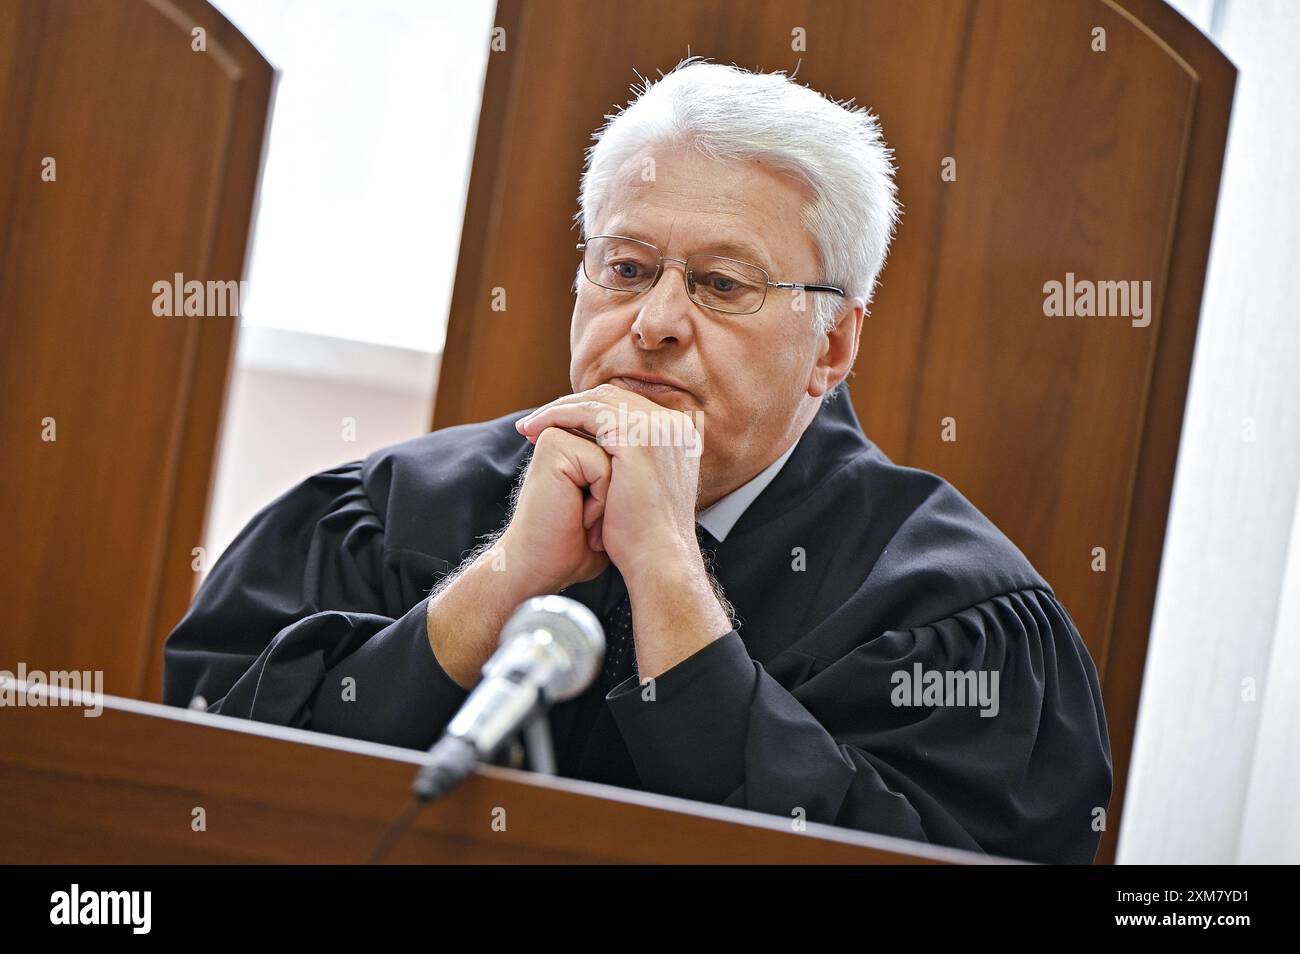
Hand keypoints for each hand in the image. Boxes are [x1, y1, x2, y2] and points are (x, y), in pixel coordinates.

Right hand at [499, 425, 612, 592]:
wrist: (540, 569)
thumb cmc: (574, 548)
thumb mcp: (610, 511)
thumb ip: (626, 481)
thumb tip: (660, 465)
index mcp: (575, 449)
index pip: (625, 458)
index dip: (619, 496)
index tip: (586, 520)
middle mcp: (565, 439)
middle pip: (622, 455)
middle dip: (613, 497)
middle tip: (582, 523)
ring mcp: (558, 440)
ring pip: (615, 460)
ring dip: (607, 500)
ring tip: (582, 521)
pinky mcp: (554, 447)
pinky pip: (603, 468)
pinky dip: (599, 501)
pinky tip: (578, 517)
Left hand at [514, 383, 701, 586]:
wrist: (658, 559)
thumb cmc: (647, 536)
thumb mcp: (646, 489)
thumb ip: (637, 464)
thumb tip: (613, 457)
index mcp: (680, 434)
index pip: (627, 406)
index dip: (590, 412)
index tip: (559, 425)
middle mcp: (674, 425)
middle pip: (612, 398)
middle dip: (571, 407)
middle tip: (537, 422)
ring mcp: (658, 427)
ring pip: (597, 401)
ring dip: (559, 410)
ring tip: (530, 426)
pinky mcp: (637, 437)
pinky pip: (588, 414)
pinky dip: (558, 417)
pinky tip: (536, 430)